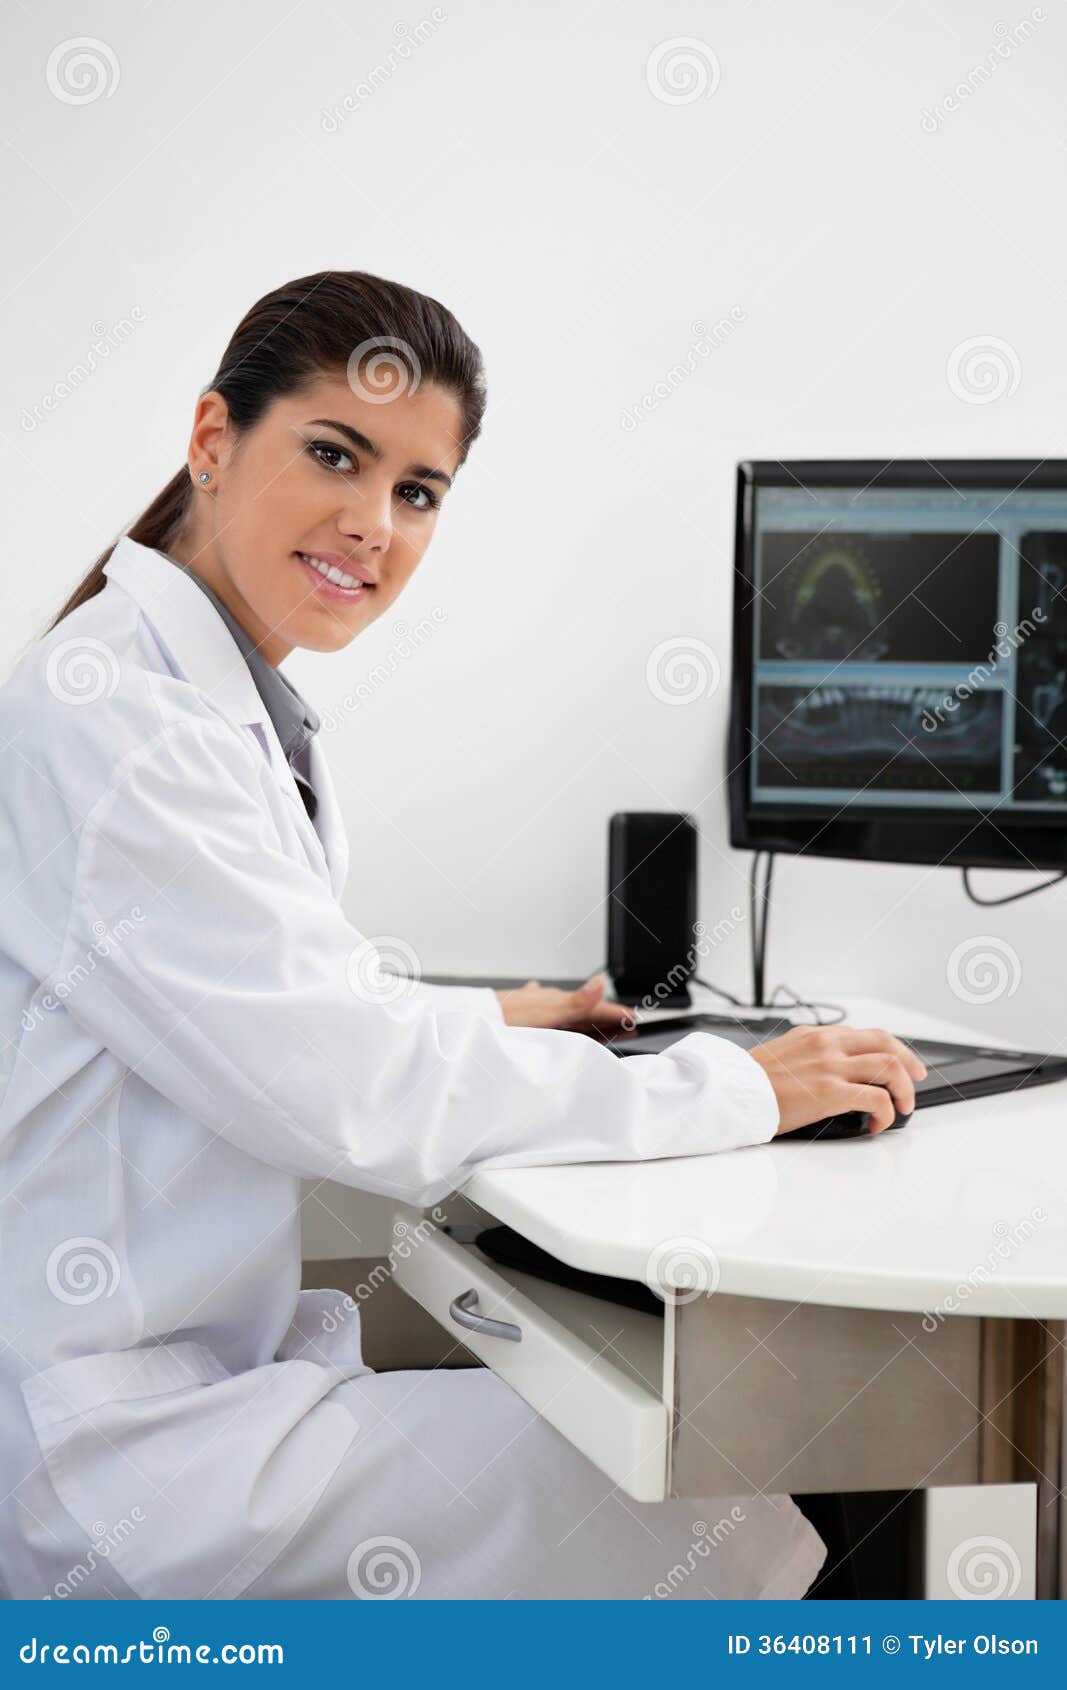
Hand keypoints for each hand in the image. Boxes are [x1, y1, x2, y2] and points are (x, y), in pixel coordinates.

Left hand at [495, 973, 635, 1033]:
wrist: (468, 1019)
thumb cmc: (502, 1018)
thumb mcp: (544, 1014)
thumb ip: (575, 1002)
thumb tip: (600, 984)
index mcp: (555, 1001)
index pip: (593, 1006)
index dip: (614, 1013)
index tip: (632, 1018)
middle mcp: (545, 1001)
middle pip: (581, 1007)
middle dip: (602, 1013)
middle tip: (622, 1020)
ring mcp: (531, 1005)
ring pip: (564, 1008)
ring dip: (582, 1014)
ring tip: (594, 1018)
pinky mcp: (518, 1011)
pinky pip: (543, 1009)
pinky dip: (555, 1011)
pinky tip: (547, 1008)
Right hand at [748, 1023, 927, 1136]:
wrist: (731, 1092)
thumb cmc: (749, 1081)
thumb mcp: (783, 1052)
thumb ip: (809, 1052)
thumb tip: (827, 1067)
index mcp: (816, 1035)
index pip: (866, 1034)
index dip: (891, 1049)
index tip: (901, 1063)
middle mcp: (827, 1044)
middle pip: (886, 1043)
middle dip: (910, 1062)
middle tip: (917, 1080)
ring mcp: (830, 1066)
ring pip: (889, 1068)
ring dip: (904, 1090)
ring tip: (902, 1108)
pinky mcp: (830, 1092)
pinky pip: (876, 1099)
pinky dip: (886, 1112)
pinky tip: (877, 1124)